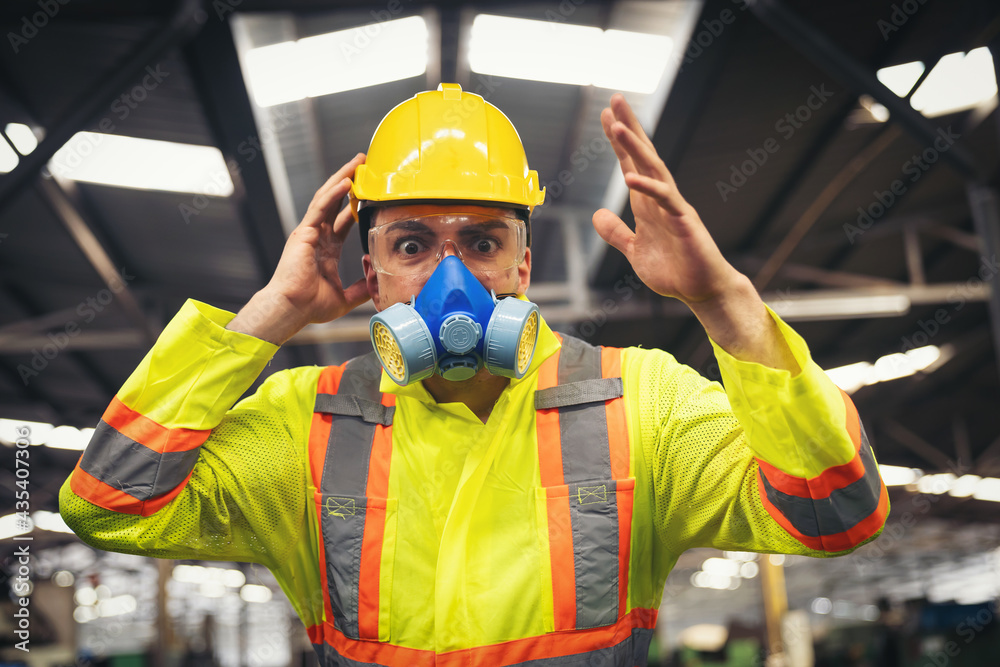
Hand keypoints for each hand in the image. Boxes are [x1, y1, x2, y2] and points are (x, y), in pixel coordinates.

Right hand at [227, 154, 370, 343]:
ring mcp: (309, 232)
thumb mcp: (344, 298)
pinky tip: (346, 182)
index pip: (342, 220)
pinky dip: (333, 193)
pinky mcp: (304, 232)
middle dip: (349, 181)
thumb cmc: (309, 306)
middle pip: (335, 202)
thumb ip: (361, 289)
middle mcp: (317, 237)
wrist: (291, 309)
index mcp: (325, 249)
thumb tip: (378, 284)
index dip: (354, 205)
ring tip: (357, 162)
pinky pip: (320, 207)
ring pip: (327, 197)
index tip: (368, 193)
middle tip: (363, 164)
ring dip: (342, 178)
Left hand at [592, 97, 798, 371]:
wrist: (702, 291)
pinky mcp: (684, 222)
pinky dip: (648, 187)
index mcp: (648, 205)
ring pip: (654, 170)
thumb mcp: (635, 251)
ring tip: (620, 126)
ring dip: (636, 148)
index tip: (607, 117)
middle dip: (629, 129)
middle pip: (643, 157)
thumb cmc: (675, 272)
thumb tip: (596, 215)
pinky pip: (665, 200)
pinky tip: (631, 177)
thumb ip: (617, 233)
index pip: (631, 165)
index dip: (619, 143)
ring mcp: (674, 208)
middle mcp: (661, 200)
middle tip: (615, 100)